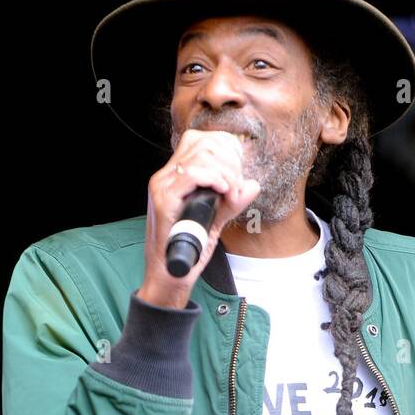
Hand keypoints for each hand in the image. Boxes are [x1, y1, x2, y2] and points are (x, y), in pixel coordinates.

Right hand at [139, 129, 260, 308]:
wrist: (170, 275)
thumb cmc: (188, 249)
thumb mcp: (215, 220)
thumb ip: (232, 201)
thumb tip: (253, 185)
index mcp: (175, 176)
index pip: (201, 140)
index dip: (226, 147)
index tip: (239, 170)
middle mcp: (165, 176)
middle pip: (202, 142)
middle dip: (229, 160)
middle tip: (237, 185)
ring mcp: (162, 186)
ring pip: (199, 155)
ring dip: (225, 170)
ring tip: (231, 191)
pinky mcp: (164, 200)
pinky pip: (191, 174)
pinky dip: (213, 179)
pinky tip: (223, 191)